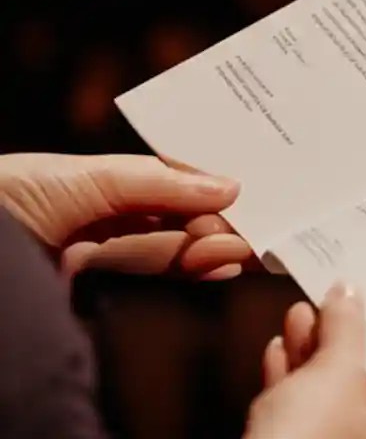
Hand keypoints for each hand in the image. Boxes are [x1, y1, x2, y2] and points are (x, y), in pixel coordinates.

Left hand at [0, 153, 250, 278]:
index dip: (209, 183)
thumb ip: (159, 184)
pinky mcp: (87, 278)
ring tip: (246, 252)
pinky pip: (146, 268)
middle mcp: (94, 204)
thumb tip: (229, 188)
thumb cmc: (6, 197)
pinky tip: (218, 267)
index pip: (165, 174)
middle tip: (256, 230)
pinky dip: (185, 268)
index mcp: (92, 170)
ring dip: (208, 248)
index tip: (252, 191)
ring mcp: (91, 243)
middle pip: (171, 210)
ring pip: (165, 243)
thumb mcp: (88, 177)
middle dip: (215, 220)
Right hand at [247, 285, 365, 438]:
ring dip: (318, 356)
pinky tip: (280, 349)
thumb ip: (346, 330)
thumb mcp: (334, 374)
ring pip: (342, 401)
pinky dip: (296, 387)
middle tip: (346, 300)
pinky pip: (311, 422)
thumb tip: (347, 295)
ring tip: (303, 313)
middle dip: (357, 339)